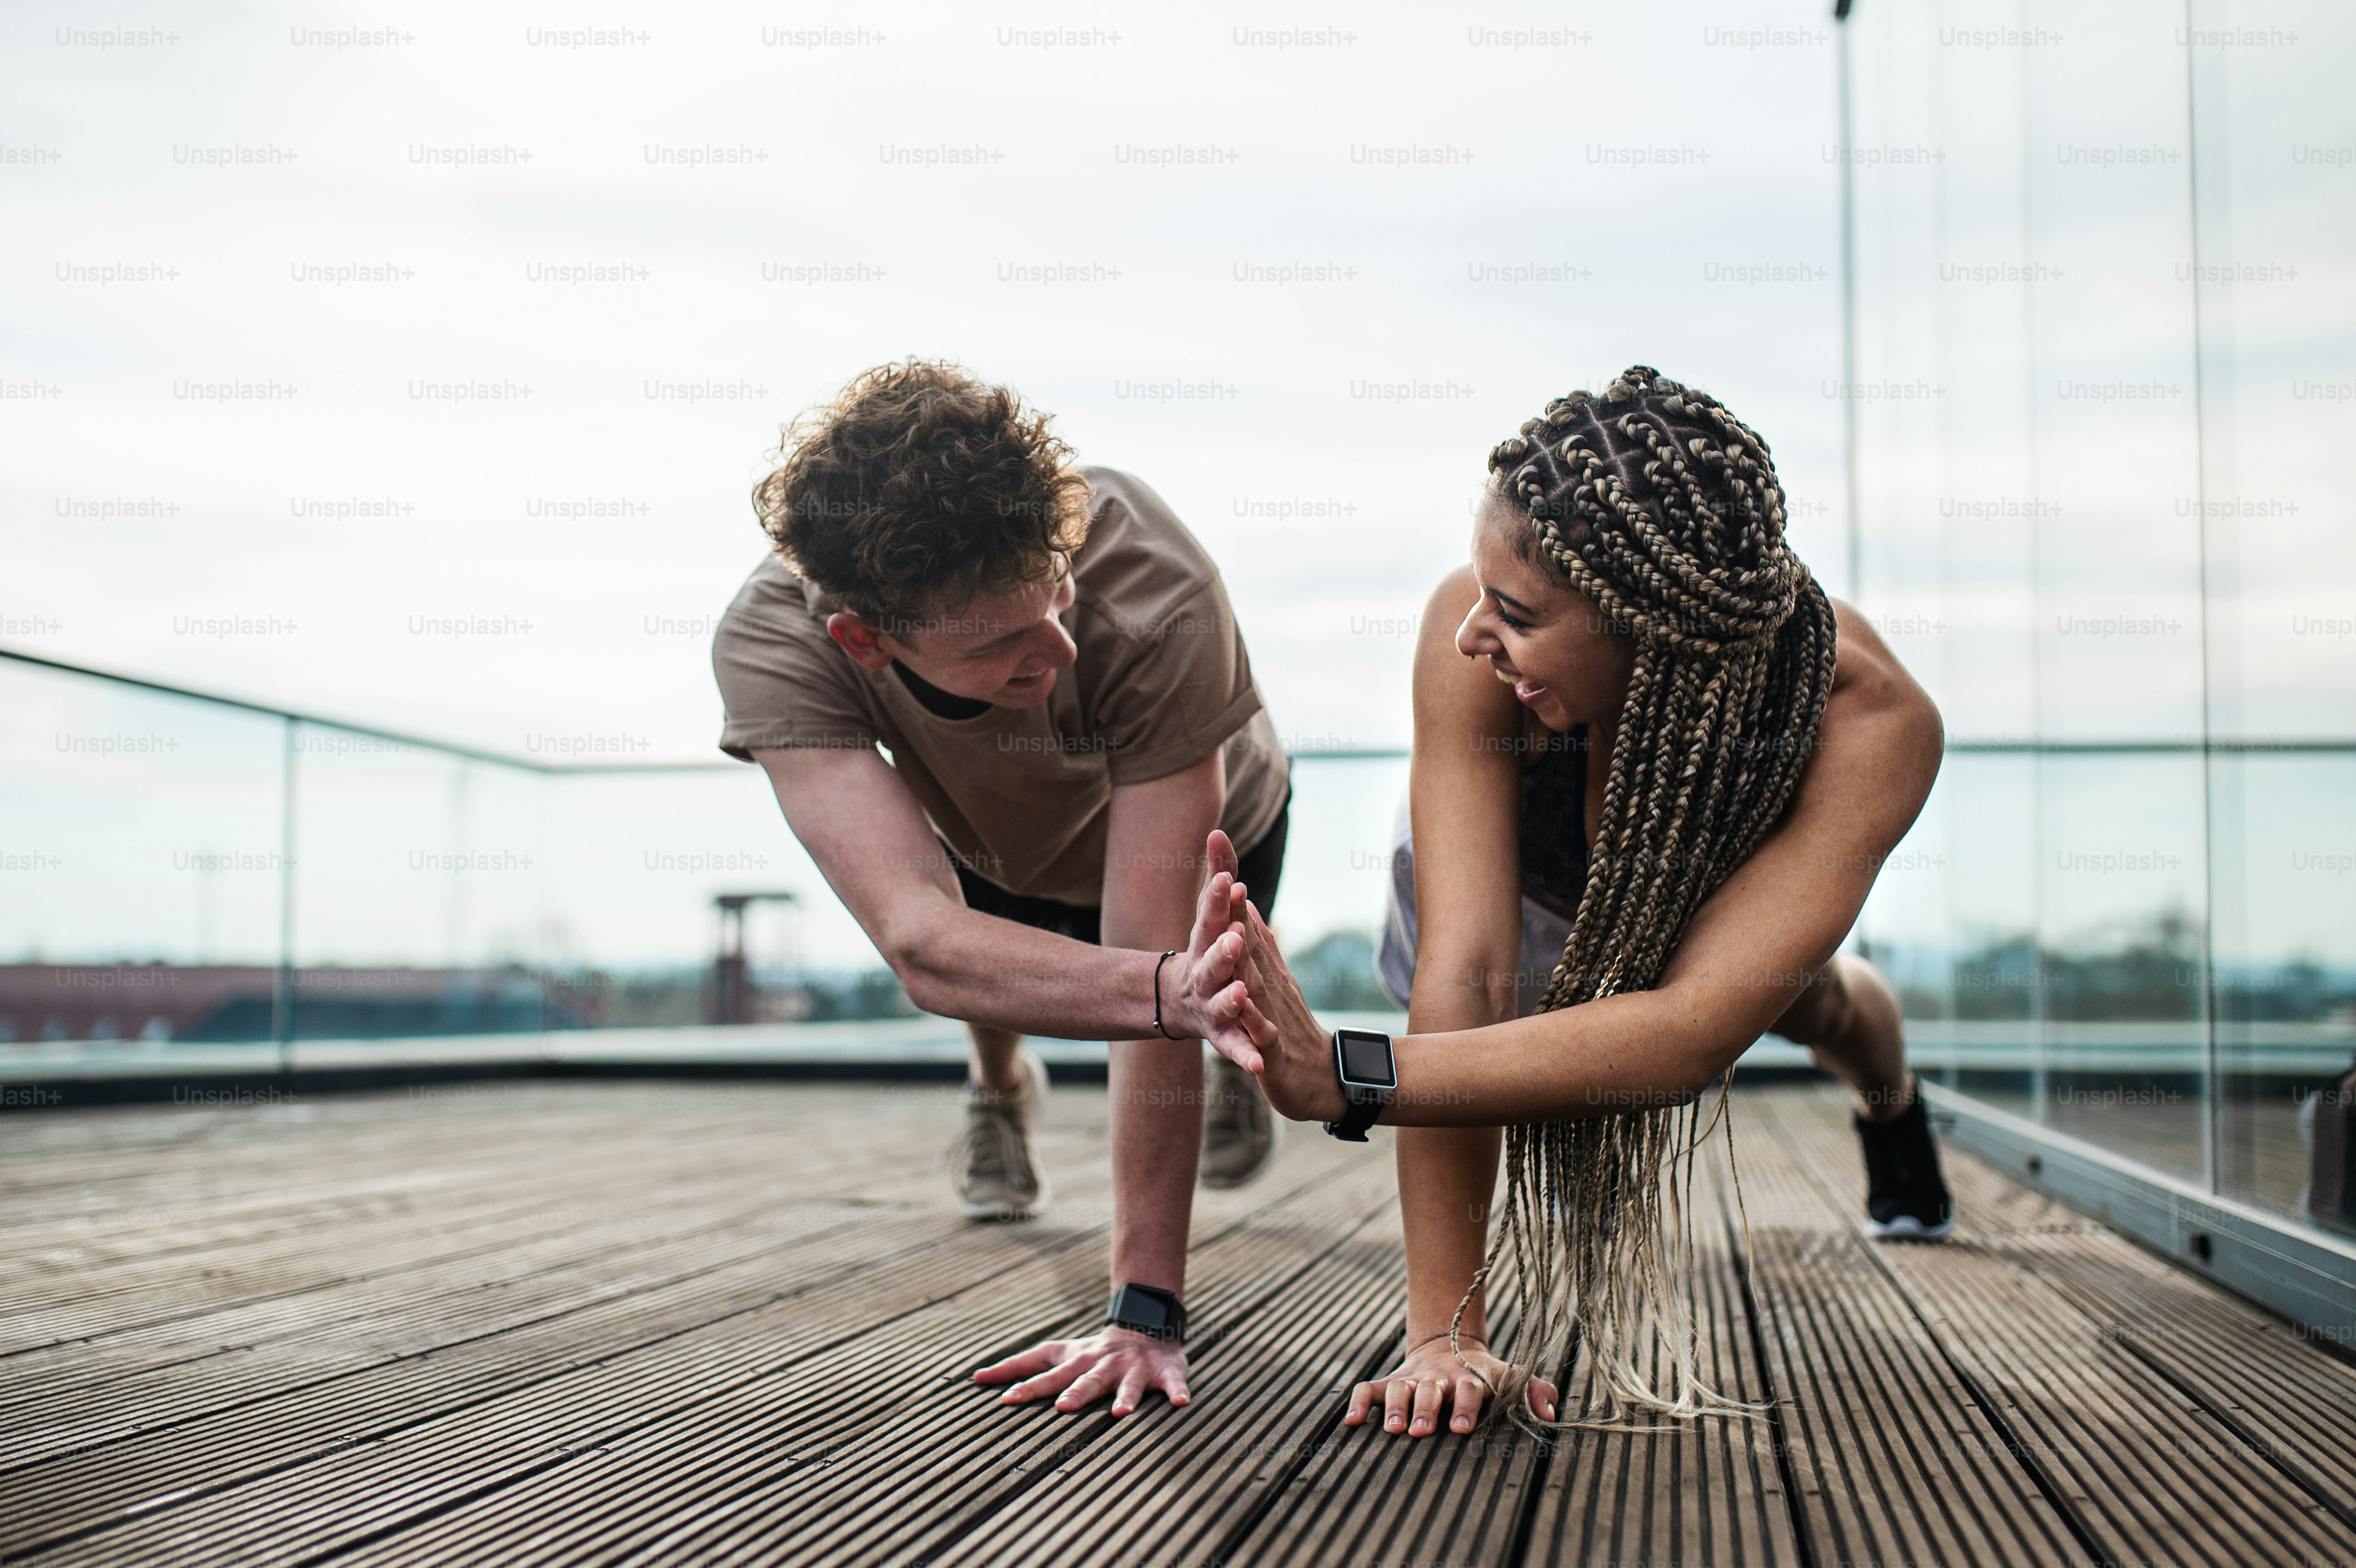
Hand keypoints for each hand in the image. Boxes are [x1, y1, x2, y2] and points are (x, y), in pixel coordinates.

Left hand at [973, 1328, 1189, 1416]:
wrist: (1145, 1327)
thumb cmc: (1092, 1352)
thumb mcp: (1056, 1353)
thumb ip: (1020, 1366)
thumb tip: (975, 1378)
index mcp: (1077, 1362)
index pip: (1047, 1374)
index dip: (1028, 1386)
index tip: (1005, 1399)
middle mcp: (1103, 1364)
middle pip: (1086, 1380)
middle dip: (1075, 1393)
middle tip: (1062, 1407)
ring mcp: (1134, 1367)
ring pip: (1128, 1383)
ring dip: (1124, 1396)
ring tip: (1121, 1412)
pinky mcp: (1165, 1371)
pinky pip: (1173, 1383)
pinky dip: (1177, 1391)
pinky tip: (1181, 1403)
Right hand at [1166, 829, 1256, 1057]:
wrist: (1179, 1004)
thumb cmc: (1205, 949)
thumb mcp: (1211, 912)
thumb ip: (1217, 871)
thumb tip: (1218, 831)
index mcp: (1206, 940)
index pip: (1212, 916)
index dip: (1218, 899)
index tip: (1230, 880)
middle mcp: (1205, 971)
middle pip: (1213, 959)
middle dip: (1223, 949)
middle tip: (1234, 936)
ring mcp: (1211, 1004)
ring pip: (1221, 1003)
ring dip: (1230, 998)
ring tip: (1241, 993)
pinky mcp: (1223, 1034)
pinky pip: (1234, 1046)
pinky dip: (1244, 1054)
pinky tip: (1256, 1065)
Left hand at [1232, 899, 1346, 1121]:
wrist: (1320, 1076)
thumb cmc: (1293, 1026)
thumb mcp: (1277, 981)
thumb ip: (1263, 946)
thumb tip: (1251, 911)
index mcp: (1268, 973)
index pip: (1252, 932)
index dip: (1239, 902)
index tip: (1227, 865)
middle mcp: (1272, 988)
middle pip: (1254, 950)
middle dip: (1241, 919)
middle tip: (1232, 883)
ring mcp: (1273, 1017)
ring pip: (1257, 986)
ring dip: (1245, 963)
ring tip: (1234, 938)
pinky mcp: (1272, 1049)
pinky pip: (1260, 1033)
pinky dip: (1251, 1020)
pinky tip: (1242, 1005)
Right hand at [1343, 1333, 1559, 1436]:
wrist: (1450, 1346)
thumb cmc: (1484, 1375)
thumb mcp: (1511, 1378)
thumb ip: (1535, 1390)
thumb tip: (1550, 1412)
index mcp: (1468, 1378)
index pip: (1469, 1389)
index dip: (1466, 1406)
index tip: (1463, 1428)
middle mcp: (1438, 1378)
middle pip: (1430, 1390)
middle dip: (1426, 1409)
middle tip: (1423, 1431)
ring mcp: (1411, 1379)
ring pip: (1398, 1389)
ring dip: (1395, 1408)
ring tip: (1393, 1429)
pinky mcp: (1388, 1382)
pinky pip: (1367, 1389)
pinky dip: (1358, 1402)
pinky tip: (1351, 1423)